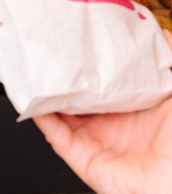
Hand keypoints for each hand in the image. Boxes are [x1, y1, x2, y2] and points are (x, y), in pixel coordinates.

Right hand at [34, 32, 171, 193]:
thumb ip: (170, 60)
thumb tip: (162, 33)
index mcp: (138, 110)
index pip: (109, 84)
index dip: (94, 66)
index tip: (81, 44)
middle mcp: (116, 126)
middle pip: (82, 98)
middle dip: (67, 78)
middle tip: (54, 55)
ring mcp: (98, 143)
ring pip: (63, 115)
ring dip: (50, 96)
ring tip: (37, 73)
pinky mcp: (84, 160)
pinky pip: (57, 136)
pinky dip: (43, 119)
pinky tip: (34, 101)